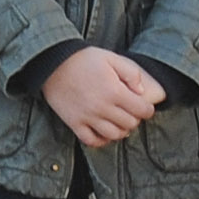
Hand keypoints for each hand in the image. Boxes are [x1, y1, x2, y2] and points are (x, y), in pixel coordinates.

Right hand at [42, 46, 166, 148]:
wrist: (51, 63)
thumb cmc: (82, 59)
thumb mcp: (111, 57)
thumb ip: (131, 73)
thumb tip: (142, 92)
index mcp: (115, 91)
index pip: (142, 111)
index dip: (147, 109)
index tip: (144, 106)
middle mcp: (103, 108)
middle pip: (130, 124)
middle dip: (134, 119)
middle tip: (130, 112)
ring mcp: (87, 117)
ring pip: (113, 135)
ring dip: (120, 130)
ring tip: (118, 122)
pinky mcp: (73, 122)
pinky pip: (91, 140)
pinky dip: (101, 140)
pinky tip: (103, 132)